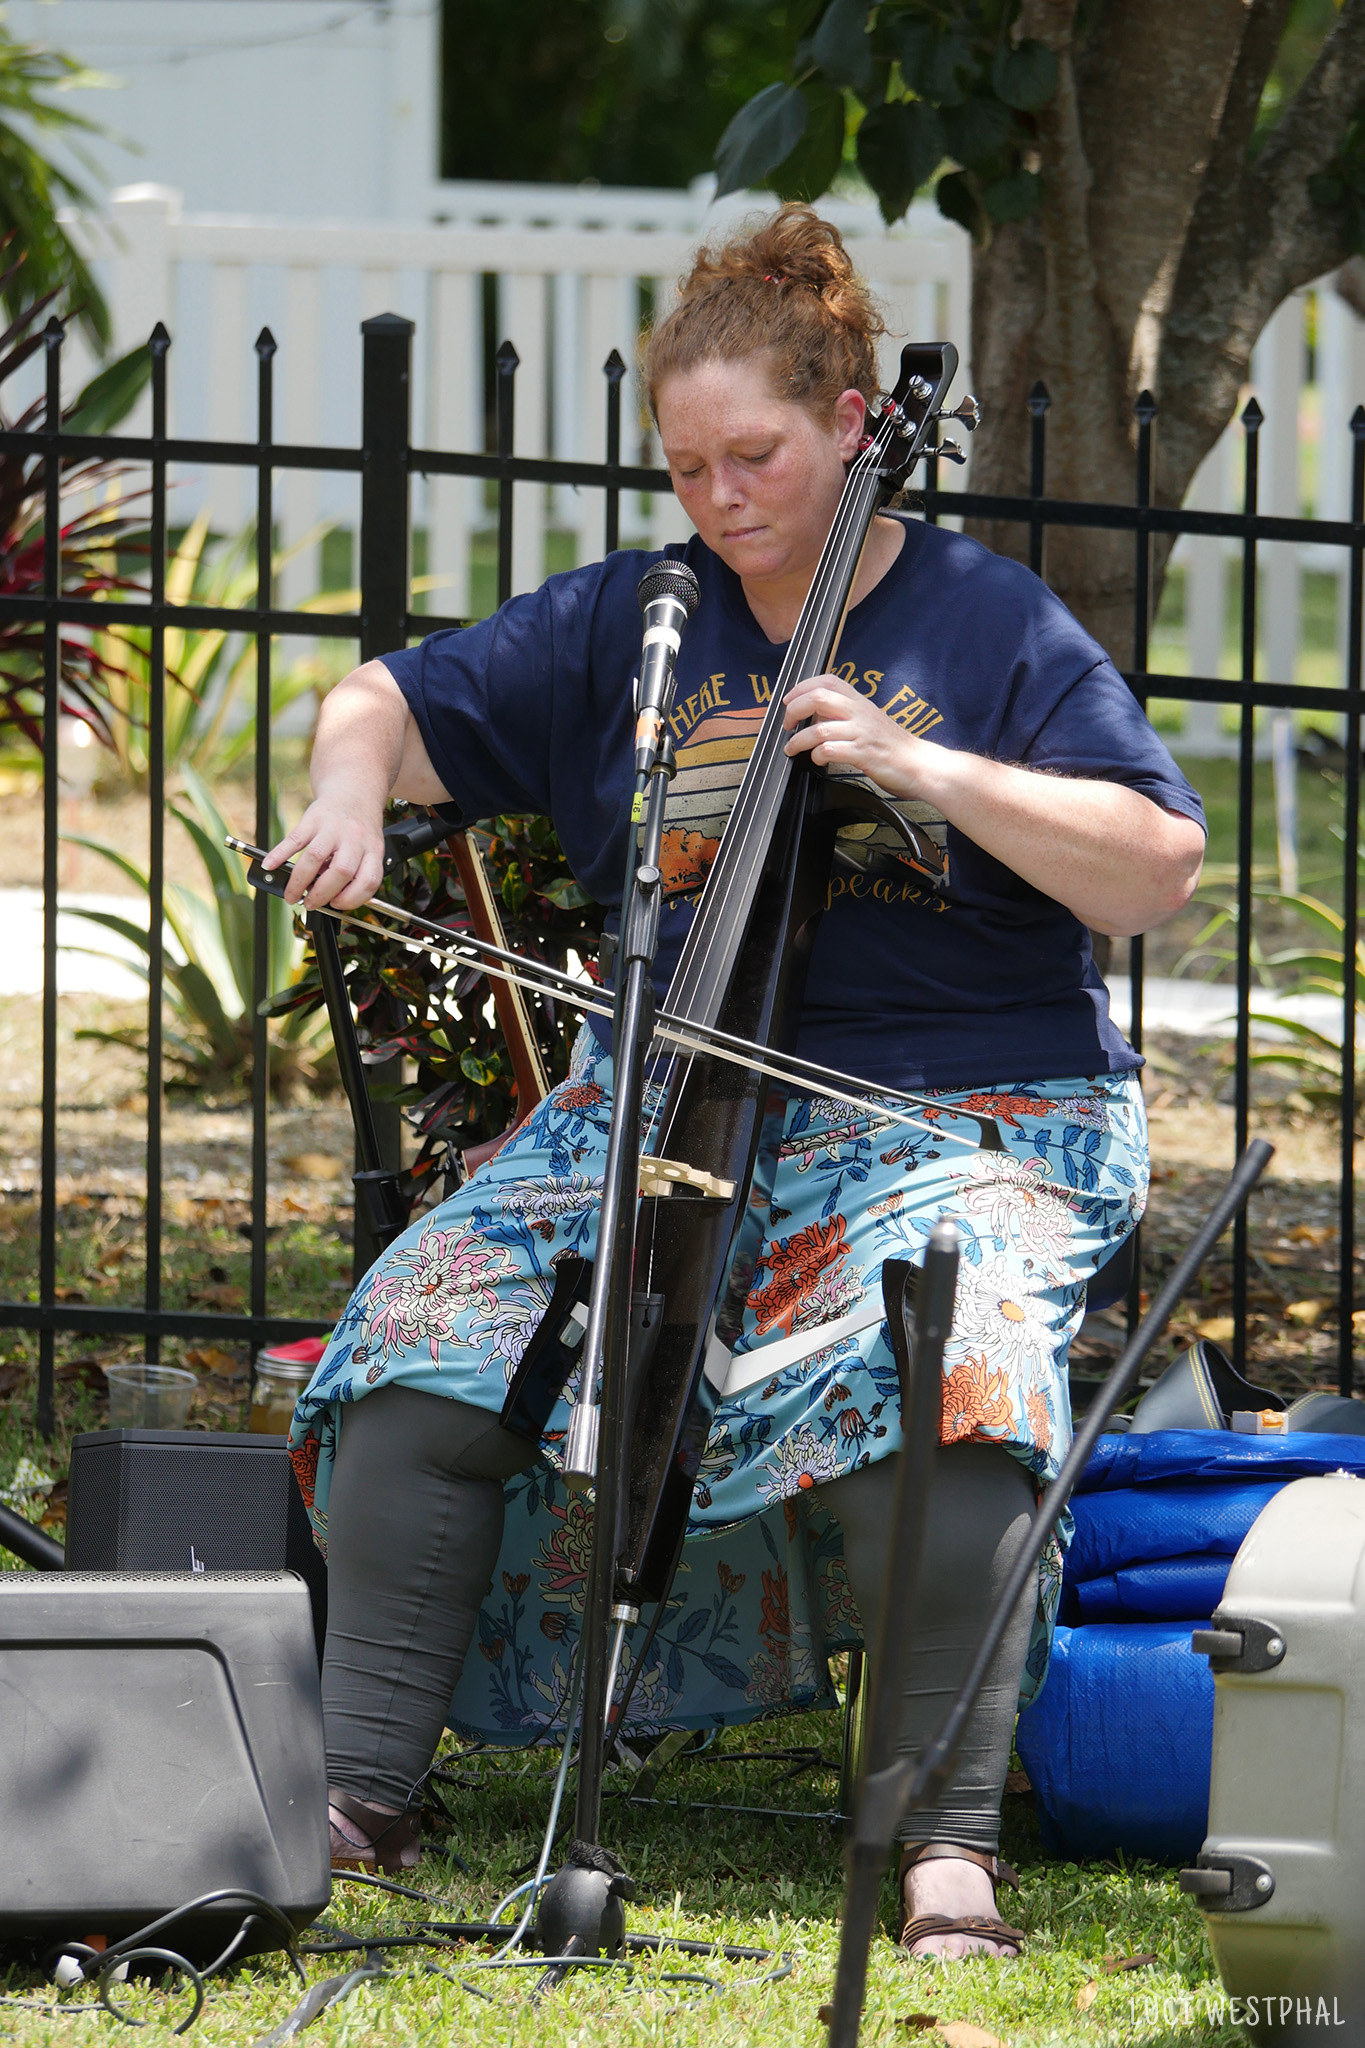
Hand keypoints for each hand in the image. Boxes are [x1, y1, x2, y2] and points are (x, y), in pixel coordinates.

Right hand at [262, 796, 385, 909]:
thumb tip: (326, 897)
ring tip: (292, 895)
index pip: (368, 881)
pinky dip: (280, 854)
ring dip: (299, 882)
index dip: (352, 899)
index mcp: (373, 850)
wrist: (354, 793)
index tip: (337, 905)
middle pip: (341, 871)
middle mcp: (355, 838)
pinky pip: (295, 839)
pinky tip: (270, 865)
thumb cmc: (358, 830)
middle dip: (322, 894)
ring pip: (315, 857)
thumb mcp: (367, 850)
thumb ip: (354, 872)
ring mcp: (334, 827)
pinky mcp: (314, 819)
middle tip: (310, 903)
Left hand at [782, 673, 926, 799]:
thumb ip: (844, 713)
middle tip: (787, 725)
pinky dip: (817, 755)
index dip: (802, 687)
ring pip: (820, 728)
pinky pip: (831, 750)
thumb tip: (815, 713)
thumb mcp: (868, 720)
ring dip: (799, 740)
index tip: (789, 700)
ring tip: (793, 748)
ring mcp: (862, 732)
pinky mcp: (864, 754)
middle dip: (794, 710)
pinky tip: (817, 759)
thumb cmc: (891, 745)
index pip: (828, 680)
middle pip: (818, 698)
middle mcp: (860, 713)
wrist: (918, 764)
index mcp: (860, 702)